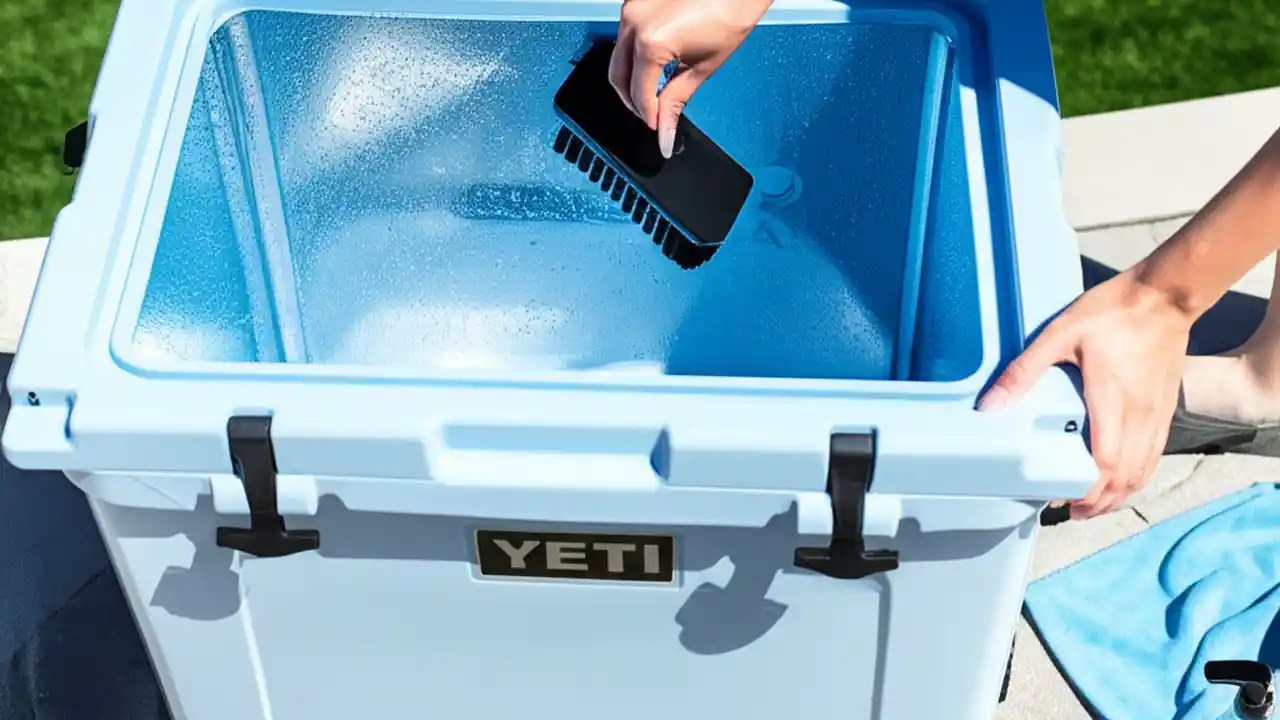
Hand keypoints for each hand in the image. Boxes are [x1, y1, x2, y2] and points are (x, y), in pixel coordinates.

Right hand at [610, 0, 772, 157]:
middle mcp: (634, 22)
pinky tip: (653, 64)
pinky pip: (625, 37)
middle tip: (652, 114)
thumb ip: (676, 101)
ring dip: (632, 78)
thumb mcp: (702, 67)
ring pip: (617, 57)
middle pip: (618, 76)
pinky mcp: (634, 1)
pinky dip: (635, 55)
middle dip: (633, 100)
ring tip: (654, 90)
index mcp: (652, 41)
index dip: (648, 115)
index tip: (657, 127)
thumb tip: (664, 129)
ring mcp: (631, 8)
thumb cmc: (730, 15)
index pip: (639, 92)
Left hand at [977, 270, 1193, 518]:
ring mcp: (1156, 414)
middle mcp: (1139, 415)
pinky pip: (1154, 455)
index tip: (1061, 499)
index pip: (1106, 463)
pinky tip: (1121, 477)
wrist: (1166, 296)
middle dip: (1099, 502)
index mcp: (1112, 401)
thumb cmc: (1113, 312)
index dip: (1085, 490)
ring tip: (1092, 505)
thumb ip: (1025, 371)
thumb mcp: (1059, 334)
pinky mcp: (1165, 409)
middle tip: (1072, 511)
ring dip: (1119, 495)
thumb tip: (992, 404)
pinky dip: (1137, 476)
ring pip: (1143, 471)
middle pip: (1125, 478)